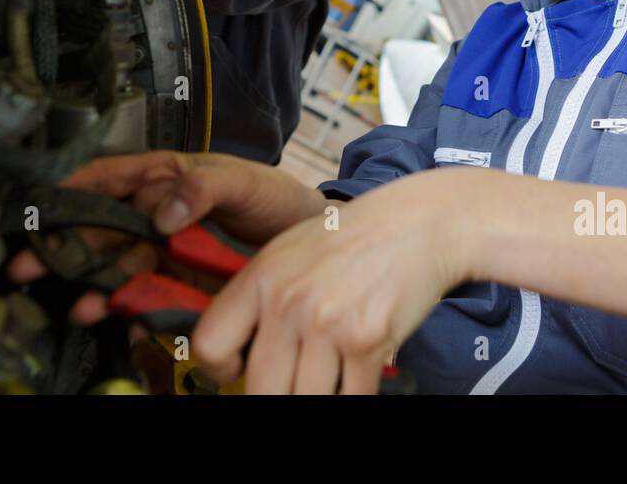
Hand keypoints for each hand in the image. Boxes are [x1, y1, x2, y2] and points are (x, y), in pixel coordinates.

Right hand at [6, 150, 326, 324]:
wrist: (309, 240)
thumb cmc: (275, 198)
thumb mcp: (242, 180)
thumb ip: (200, 188)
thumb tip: (161, 212)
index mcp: (164, 179)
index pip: (108, 179)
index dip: (71, 189)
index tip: (41, 205)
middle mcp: (157, 217)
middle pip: (101, 230)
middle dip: (63, 247)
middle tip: (32, 264)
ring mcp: (166, 254)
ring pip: (118, 270)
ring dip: (93, 288)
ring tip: (81, 304)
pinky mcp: (181, 286)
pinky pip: (147, 300)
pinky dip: (131, 312)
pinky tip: (120, 320)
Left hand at [189, 167, 473, 393]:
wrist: (416, 225)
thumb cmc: (352, 241)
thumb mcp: (289, 253)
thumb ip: (259, 300)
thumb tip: (238, 356)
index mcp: (261, 277)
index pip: (210, 345)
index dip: (222, 369)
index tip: (241, 370)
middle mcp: (289, 301)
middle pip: (261, 390)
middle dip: (279, 394)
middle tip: (296, 381)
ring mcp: (328, 323)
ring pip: (307, 401)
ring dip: (321, 395)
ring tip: (331, 373)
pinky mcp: (367, 341)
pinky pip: (351, 399)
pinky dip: (355, 395)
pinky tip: (358, 375)